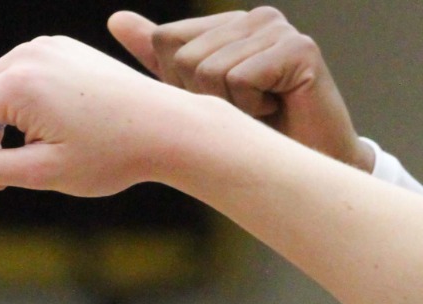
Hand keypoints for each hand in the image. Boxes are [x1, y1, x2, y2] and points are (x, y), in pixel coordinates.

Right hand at [0, 35, 206, 196]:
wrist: (169, 128)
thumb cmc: (111, 155)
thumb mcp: (41, 172)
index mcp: (18, 84)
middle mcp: (26, 55)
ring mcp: (44, 47)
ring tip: (12, 162)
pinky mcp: (60, 48)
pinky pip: (15, 75)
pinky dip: (11, 107)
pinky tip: (33, 137)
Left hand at [108, 7, 368, 170]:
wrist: (306, 167)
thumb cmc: (253, 136)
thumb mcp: (194, 96)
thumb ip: (160, 59)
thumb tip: (116, 20)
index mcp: (228, 23)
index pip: (165, 40)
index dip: (178, 86)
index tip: (217, 105)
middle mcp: (255, 17)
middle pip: (185, 58)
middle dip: (204, 101)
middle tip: (243, 114)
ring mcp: (279, 29)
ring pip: (210, 72)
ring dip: (230, 110)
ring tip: (261, 114)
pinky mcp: (299, 48)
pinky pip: (240, 80)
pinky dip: (252, 109)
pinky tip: (277, 110)